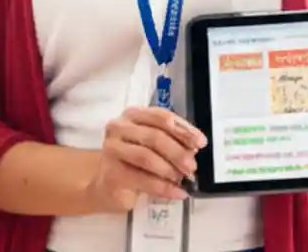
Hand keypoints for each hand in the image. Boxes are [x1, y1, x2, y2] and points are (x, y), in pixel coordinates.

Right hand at [87, 107, 207, 212]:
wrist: (108, 183)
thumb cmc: (135, 160)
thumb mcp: (155, 145)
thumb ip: (172, 140)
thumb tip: (194, 147)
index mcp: (133, 115)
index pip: (160, 116)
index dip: (182, 129)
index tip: (200, 143)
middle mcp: (119, 127)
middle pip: (154, 136)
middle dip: (177, 152)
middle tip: (192, 166)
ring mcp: (112, 149)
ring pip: (146, 157)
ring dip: (169, 169)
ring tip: (183, 178)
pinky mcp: (111, 172)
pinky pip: (142, 179)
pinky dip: (163, 187)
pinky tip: (178, 192)